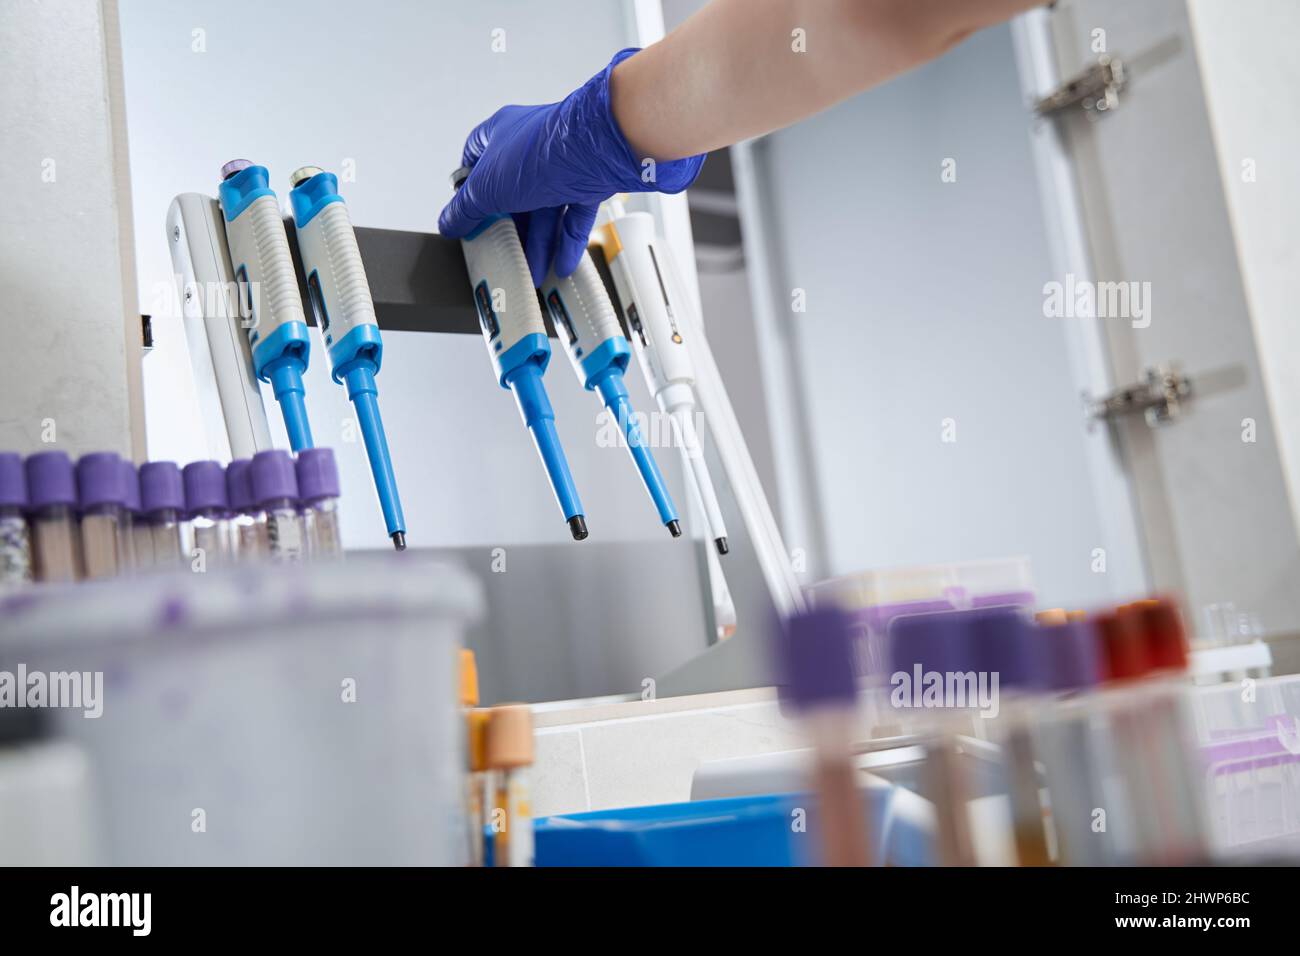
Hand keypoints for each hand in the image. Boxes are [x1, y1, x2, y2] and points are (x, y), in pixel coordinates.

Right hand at [437, 48, 705, 285]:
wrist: (604, 145)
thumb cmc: (545, 151)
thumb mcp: (490, 186)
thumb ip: (467, 208)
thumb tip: (448, 223)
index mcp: (502, 135)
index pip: (476, 161)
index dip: (470, 190)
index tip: (467, 217)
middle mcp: (533, 147)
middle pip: (514, 194)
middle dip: (510, 230)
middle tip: (504, 256)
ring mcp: (563, 163)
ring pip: (546, 209)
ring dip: (540, 243)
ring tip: (535, 273)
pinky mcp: (591, 179)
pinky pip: (574, 215)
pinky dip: (568, 241)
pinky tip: (561, 265)